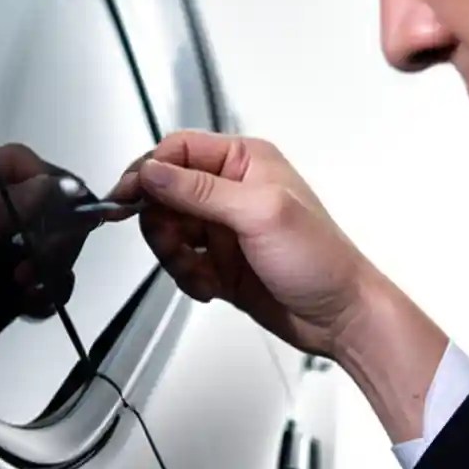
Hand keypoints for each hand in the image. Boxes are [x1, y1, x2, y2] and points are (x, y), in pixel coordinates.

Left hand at [0, 144, 95, 371]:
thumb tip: (48, 186)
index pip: (19, 161)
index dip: (47, 179)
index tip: (67, 208)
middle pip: (52, 198)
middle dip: (55, 233)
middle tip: (37, 265)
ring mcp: (14, 243)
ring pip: (64, 237)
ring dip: (54, 265)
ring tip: (23, 288)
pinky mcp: (28, 277)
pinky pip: (61, 273)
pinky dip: (53, 291)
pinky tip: (28, 306)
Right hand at [110, 131, 372, 357]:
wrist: (341, 318)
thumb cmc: (320, 259)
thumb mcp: (258, 213)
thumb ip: (199, 190)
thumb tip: (153, 171)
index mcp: (244, 161)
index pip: (178, 150)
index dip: (148, 171)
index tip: (127, 196)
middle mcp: (230, 189)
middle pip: (164, 192)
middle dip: (160, 222)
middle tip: (171, 244)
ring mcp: (223, 227)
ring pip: (167, 230)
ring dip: (173, 255)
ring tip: (198, 272)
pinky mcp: (219, 261)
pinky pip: (180, 262)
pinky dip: (187, 277)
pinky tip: (210, 287)